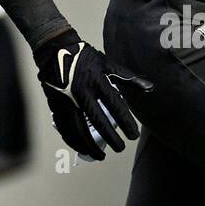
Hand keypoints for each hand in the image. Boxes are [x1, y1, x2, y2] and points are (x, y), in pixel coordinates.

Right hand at [34, 30, 152, 160]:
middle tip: (120, 148)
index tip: (133, 135)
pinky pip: (64, 129)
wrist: (54, 49)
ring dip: (90, 146)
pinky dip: (74, 141)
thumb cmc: (84, 56)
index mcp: (96, 81)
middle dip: (110, 138)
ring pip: (78, 130)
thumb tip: (149, 88)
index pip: (115, 106)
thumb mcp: (108, 63)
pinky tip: (82, 148)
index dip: (126, 122)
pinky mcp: (55, 105)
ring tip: (100, 156)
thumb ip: (128, 78)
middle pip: (97, 121)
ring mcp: (66, 100)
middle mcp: (81, 92)